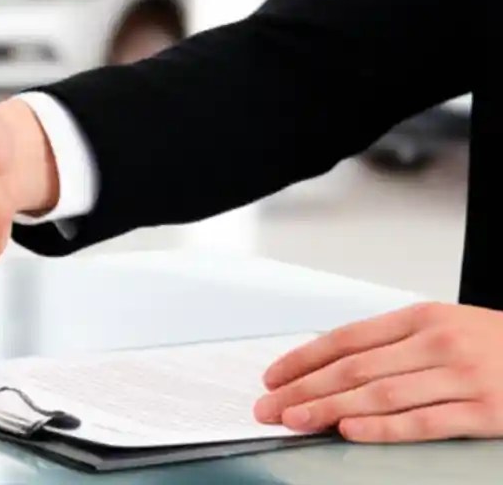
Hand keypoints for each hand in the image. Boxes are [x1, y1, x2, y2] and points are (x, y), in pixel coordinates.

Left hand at [255, 303, 502, 442]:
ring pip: (380, 395)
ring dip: (330, 410)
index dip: (304, 359)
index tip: (273, 377)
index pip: (347, 338)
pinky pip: (423, 422)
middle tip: (269, 406)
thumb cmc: (494, 346)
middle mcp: (438, 343)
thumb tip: (330, 368)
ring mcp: (463, 377)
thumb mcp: (444, 328)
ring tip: (295, 421)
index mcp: (422, 318)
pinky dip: (382, 429)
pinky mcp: (486, 412)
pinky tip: (350, 432)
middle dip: (304, 388)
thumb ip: (393, 344)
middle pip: (354, 368)